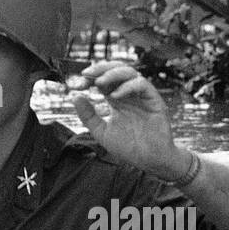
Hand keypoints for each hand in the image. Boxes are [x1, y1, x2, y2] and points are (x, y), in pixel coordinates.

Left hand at [69, 61, 187, 179]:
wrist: (149, 161)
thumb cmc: (128, 147)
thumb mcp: (101, 132)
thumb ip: (88, 116)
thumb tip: (74, 96)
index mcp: (116, 99)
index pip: (102, 80)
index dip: (89, 78)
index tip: (77, 84)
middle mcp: (129, 94)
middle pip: (116, 69)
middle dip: (100, 68)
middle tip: (86, 74)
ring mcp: (141, 96)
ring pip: (129, 72)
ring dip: (112, 73)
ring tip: (99, 82)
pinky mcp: (154, 100)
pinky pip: (142, 84)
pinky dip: (127, 86)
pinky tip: (114, 96)